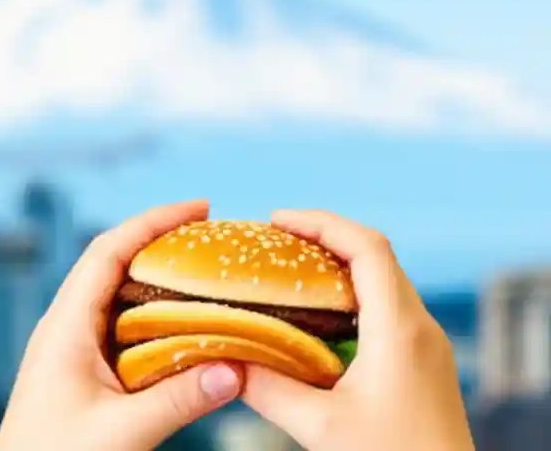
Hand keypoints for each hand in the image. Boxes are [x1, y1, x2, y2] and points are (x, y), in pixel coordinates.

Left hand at [0, 200, 242, 450]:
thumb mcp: (123, 431)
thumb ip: (179, 400)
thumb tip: (237, 370)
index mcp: (64, 325)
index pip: (107, 251)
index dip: (152, 222)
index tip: (199, 207)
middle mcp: (63, 327)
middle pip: (113, 265)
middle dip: (161, 243)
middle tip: (212, 236)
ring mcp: (69, 349)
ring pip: (117, 297)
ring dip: (158, 280)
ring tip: (206, 273)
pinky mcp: (78, 372)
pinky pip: (119, 328)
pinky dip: (153, 317)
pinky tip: (184, 327)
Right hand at [241, 209, 473, 450]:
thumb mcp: (320, 428)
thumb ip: (268, 390)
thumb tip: (223, 360)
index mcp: (399, 329)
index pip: (366, 247)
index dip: (321, 222)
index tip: (277, 220)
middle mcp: (419, 327)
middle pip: (375, 256)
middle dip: (323, 238)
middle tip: (274, 242)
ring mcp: (426, 345)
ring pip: (383, 282)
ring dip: (337, 267)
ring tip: (288, 272)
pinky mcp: (424, 363)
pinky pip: (387, 310)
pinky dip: (350, 297)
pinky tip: (316, 319)